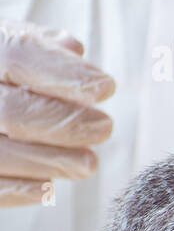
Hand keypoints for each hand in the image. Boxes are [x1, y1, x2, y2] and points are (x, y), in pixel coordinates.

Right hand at [0, 19, 114, 206]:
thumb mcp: (10, 41)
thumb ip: (40, 45)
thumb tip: (73, 50)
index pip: (18, 55)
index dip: (65, 74)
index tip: (106, 88)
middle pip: (12, 111)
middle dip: (65, 123)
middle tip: (104, 128)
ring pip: (0, 153)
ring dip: (51, 161)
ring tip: (87, 163)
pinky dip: (19, 189)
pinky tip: (48, 186)